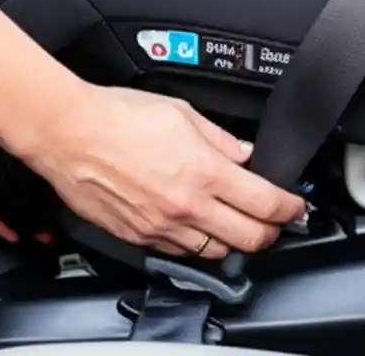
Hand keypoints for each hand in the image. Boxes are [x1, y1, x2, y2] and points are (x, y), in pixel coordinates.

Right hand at [20, 86, 306, 259]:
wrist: (69, 133)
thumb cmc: (117, 116)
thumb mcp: (182, 113)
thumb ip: (220, 138)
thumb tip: (244, 153)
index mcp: (204, 171)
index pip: (265, 202)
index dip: (290, 208)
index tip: (295, 207)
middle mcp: (187, 205)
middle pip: (249, 238)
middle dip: (271, 233)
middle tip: (276, 222)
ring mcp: (162, 226)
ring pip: (215, 251)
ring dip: (233, 241)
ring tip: (237, 225)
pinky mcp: (139, 236)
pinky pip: (179, 251)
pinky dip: (196, 243)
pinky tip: (197, 226)